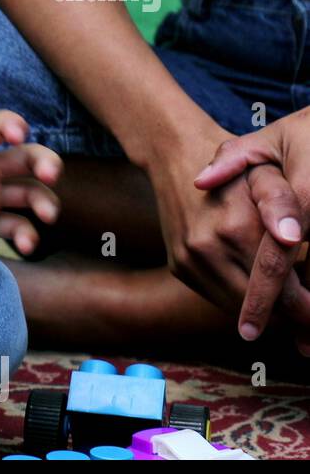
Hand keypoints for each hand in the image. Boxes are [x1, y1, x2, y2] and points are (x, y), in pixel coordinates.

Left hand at [0, 110, 61, 252]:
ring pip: (29, 193)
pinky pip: (13, 226)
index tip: (17, 134)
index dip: (11, 125)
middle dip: (46, 161)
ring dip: (44, 202)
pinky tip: (27, 248)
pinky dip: (25, 236)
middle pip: (27, 157)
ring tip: (47, 218)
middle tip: (51, 175)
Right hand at [194, 110, 309, 346]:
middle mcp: (207, 246)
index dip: (304, 308)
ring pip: (235, 306)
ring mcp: (188, 258)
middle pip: (259, 303)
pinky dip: (241, 300)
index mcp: (237, 226)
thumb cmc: (239, 166)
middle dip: (289, 317)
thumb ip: (285, 205)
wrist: (176, 156)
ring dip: (266, 314)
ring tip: (292, 313)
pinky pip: (216, 296)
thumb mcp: (269, 175)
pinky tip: (260, 294)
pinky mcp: (179, 266)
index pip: (279, 285)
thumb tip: (294, 238)